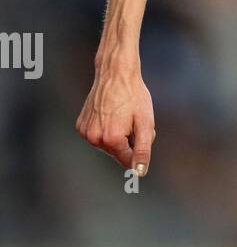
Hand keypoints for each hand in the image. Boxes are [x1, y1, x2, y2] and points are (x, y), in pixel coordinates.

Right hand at [76, 60, 155, 174]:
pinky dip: (106, 129)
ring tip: (122, 116)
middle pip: (117, 153)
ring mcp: (84, 132)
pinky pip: (98, 136)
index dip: (139, 149)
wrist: (115, 73)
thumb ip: (143, 151)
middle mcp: (94, 138)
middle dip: (128, 142)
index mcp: (111, 139)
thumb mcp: (145, 124)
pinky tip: (110, 114)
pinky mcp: (80, 125)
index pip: (128, 160)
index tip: (141, 132)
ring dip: (118, 136)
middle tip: (133, 121)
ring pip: (107, 146)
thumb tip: (139, 173)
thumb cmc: (134, 96)